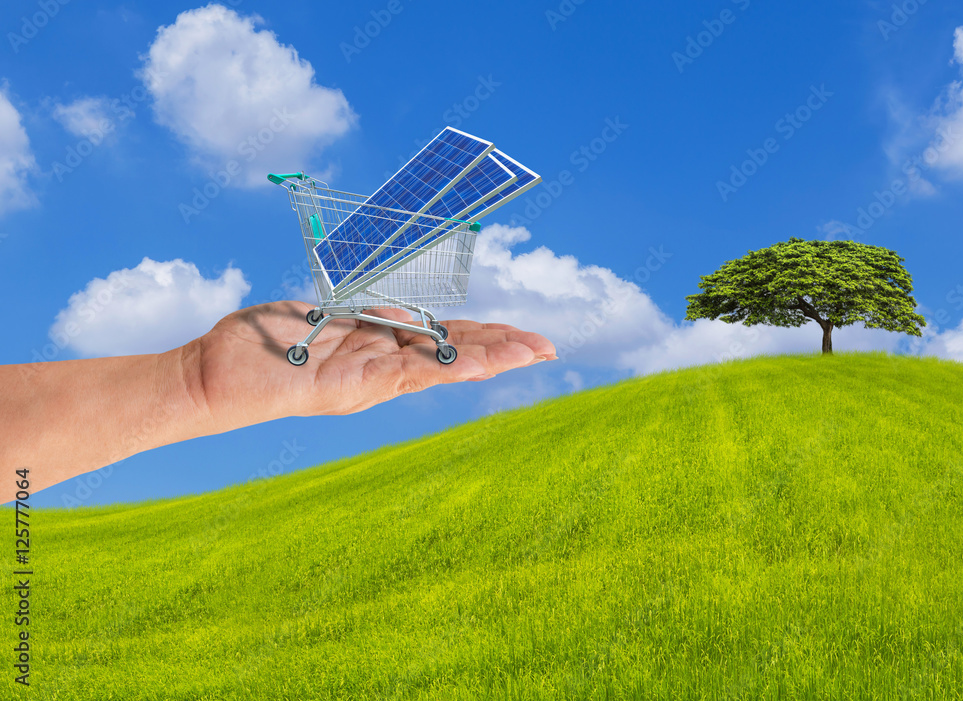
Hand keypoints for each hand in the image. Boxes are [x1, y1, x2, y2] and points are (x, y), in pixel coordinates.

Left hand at [192, 301, 557, 423]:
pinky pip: (406, 374)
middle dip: (500, 350)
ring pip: (440, 367)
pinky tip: (480, 363)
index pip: (441, 343)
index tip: (522, 336)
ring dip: (488, 358)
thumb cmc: (264, 345)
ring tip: (531, 353)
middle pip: (451, 356)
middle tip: (547, 346)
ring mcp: (368, 382)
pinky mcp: (350, 387)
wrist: (215, 373)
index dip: (484, 339)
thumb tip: (408, 315)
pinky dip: (447, 366)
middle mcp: (379, 372)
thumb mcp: (327, 318)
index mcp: (376, 352)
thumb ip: (368, 316)